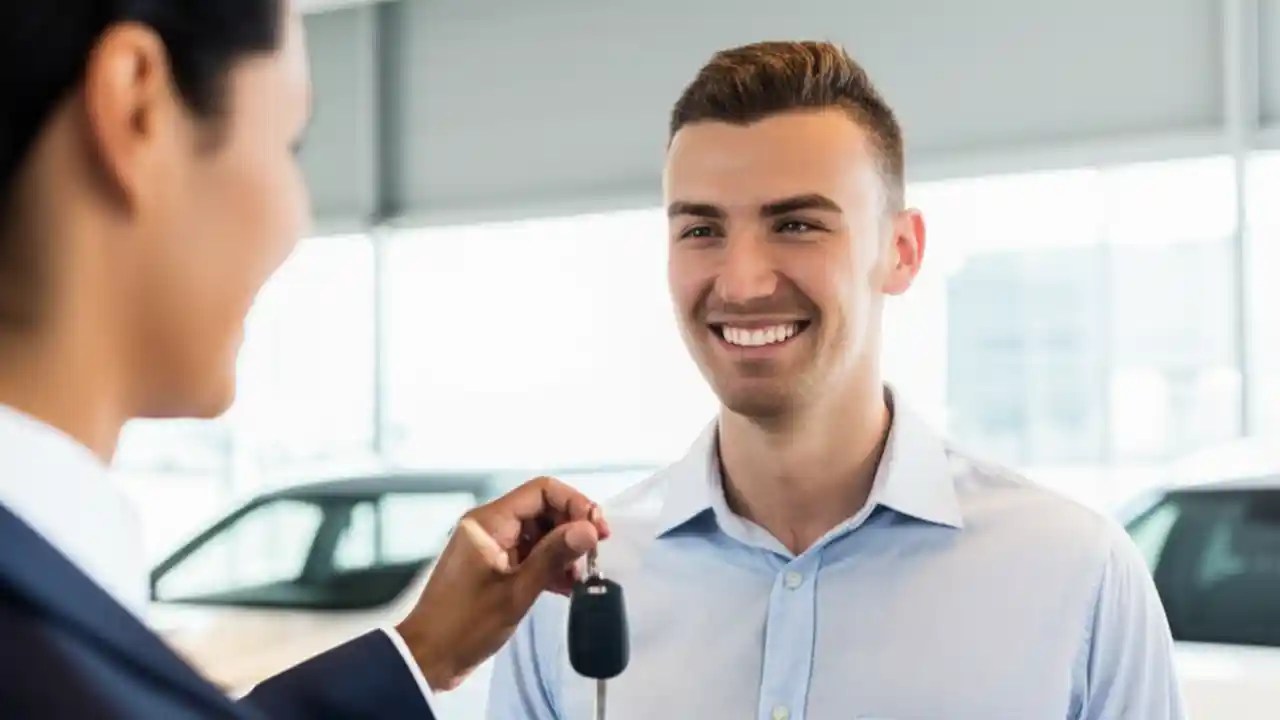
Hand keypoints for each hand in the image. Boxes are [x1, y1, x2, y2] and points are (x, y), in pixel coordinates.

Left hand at [394, 476, 610, 691]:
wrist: (428, 658)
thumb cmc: (466, 624)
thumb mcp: (516, 592)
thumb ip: (553, 556)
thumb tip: (590, 529)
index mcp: (488, 522)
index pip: (541, 491)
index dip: (574, 504)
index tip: (597, 531)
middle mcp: (490, 526)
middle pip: (542, 510)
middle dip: (572, 529)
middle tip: (594, 556)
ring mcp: (492, 547)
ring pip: (539, 534)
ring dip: (563, 551)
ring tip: (580, 578)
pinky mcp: (495, 567)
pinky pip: (530, 554)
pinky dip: (550, 566)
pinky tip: (567, 588)